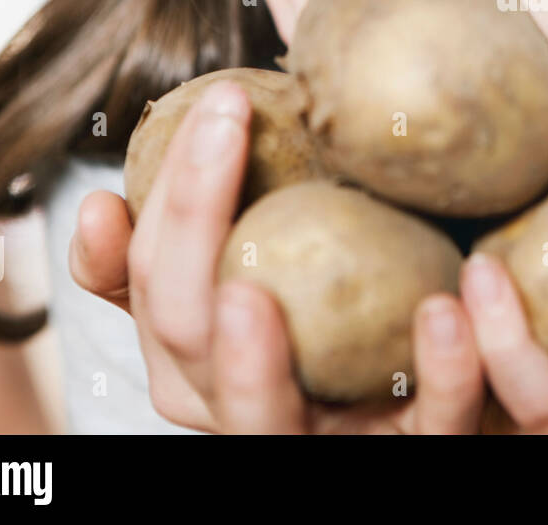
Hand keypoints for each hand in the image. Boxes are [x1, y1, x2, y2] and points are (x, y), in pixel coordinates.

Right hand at [69, 80, 484, 432]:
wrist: (432, 394)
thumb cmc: (337, 319)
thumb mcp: (252, 273)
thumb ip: (192, 240)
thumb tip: (99, 201)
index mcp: (195, 363)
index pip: (156, 276)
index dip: (174, 190)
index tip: (219, 98)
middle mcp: (242, 408)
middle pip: (188, 332)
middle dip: (194, 225)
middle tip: (228, 122)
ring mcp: (323, 440)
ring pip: (266, 422)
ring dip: (252, 360)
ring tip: (248, 292)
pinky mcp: (417, 449)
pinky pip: (431, 424)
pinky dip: (441, 370)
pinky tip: (447, 306)